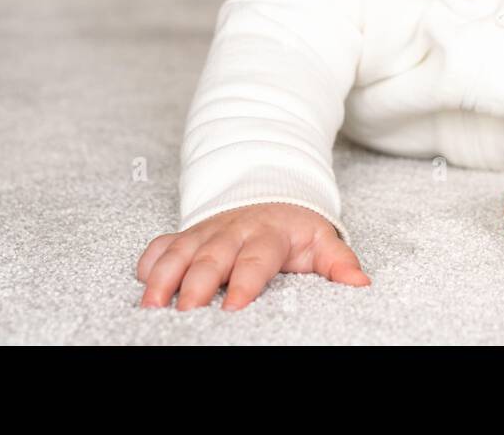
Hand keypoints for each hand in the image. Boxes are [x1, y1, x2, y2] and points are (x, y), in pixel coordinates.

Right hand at [137, 203, 370, 310]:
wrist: (270, 190)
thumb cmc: (295, 228)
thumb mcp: (321, 240)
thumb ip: (339, 263)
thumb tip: (361, 285)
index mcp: (269, 235)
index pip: (256, 259)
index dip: (244, 282)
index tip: (234, 308)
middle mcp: (232, 231)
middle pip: (211, 258)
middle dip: (196, 284)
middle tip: (184, 312)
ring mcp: (206, 232)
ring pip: (180, 251)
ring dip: (164, 276)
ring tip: (151, 304)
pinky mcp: (186, 234)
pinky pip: (162, 243)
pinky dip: (149, 259)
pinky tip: (142, 280)